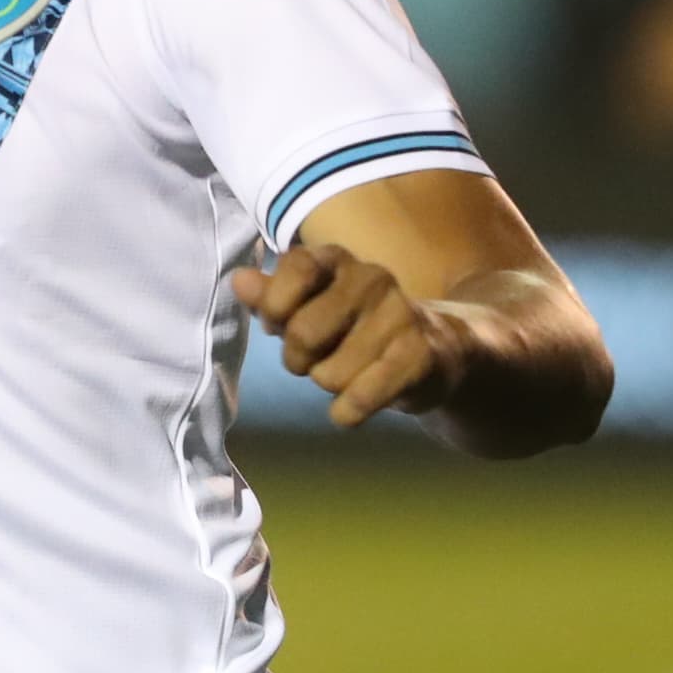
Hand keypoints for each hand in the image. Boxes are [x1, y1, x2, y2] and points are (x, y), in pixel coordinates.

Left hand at [236, 243, 469, 428]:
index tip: (277, 325)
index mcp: (336, 259)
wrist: (433, 349)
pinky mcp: (420, 356)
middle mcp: (371, 277)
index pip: (297, 268)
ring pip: (329, 375)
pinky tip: (352, 407)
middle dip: (297, 360)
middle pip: (303, 332)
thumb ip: (270, 295)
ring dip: (328, 385)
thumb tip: (239, 281)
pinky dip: (346, 413)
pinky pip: (359, 399)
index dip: (276, 306)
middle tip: (312, 360)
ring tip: (346, 372)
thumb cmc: (351, 325)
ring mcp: (399, 315)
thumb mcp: (307, 305)